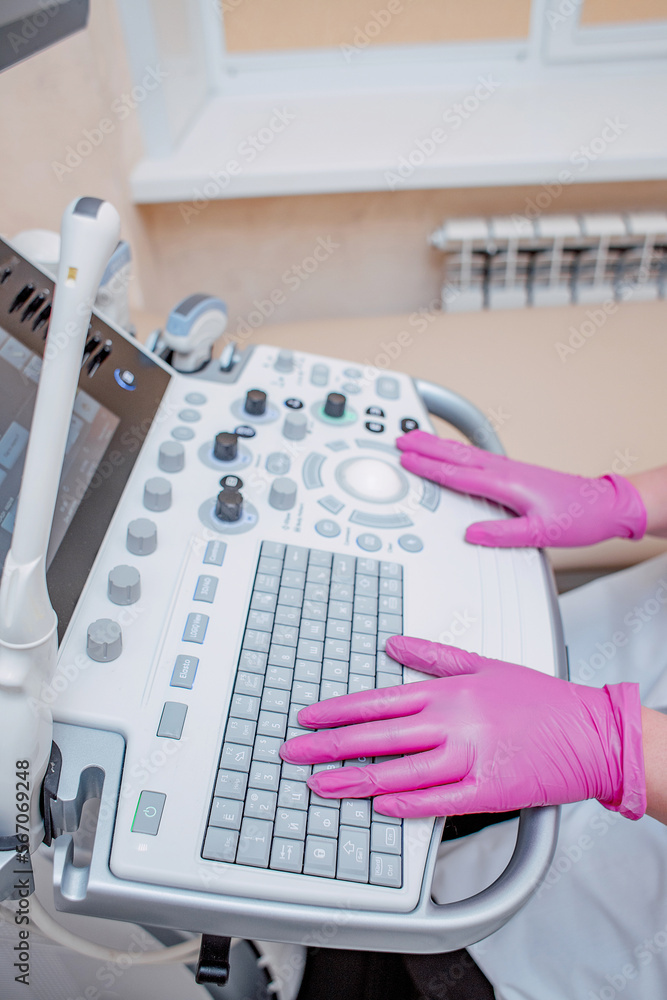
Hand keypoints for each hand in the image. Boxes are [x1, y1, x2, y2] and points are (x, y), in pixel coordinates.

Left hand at [280, 636, 645, 819]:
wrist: (590, 731)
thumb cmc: (540, 700)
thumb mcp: (483, 665)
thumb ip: (434, 657)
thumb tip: (394, 646)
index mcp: (448, 691)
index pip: (377, 701)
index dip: (337, 711)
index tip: (307, 719)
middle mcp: (453, 722)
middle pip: (377, 736)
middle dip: (328, 746)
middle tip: (293, 755)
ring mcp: (470, 757)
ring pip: (400, 770)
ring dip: (355, 780)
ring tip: (320, 787)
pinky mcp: (489, 790)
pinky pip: (439, 801)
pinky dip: (407, 804)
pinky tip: (379, 807)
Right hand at [397, 430, 645, 547]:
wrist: (603, 505)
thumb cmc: (577, 517)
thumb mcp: (541, 534)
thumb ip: (503, 534)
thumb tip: (472, 535)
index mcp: (507, 484)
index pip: (458, 474)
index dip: (430, 467)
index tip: (407, 460)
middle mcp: (505, 471)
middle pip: (456, 455)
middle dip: (426, 446)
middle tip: (400, 438)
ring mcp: (509, 469)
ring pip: (465, 453)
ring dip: (438, 444)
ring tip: (416, 437)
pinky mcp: (514, 472)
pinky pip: (476, 456)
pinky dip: (456, 451)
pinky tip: (452, 452)